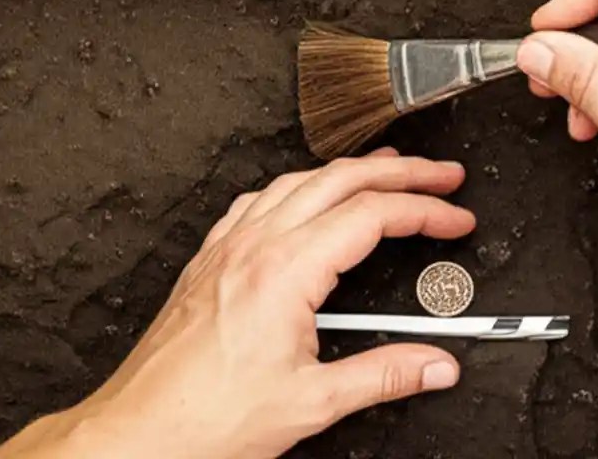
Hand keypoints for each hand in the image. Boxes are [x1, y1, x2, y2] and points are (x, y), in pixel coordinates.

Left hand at [0, 149, 474, 458]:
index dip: (424, 210)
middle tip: (440, 174)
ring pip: (297, 181)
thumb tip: (433, 364)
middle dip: (400, 171)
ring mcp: (227, 247)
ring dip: (349, 172)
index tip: (455, 217)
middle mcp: (254, 246)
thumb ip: (383, 376)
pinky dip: (297, 189)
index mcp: (285, 271)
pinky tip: (304, 200)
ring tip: (385, 172)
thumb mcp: (313, 402)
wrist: (142, 428)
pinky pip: (257, 201)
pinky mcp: (209, 259)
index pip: (371, 214)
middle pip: (340, 180)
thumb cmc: (208, 415)